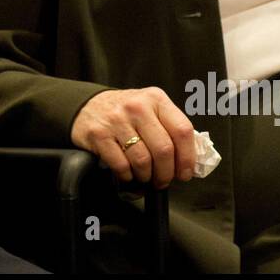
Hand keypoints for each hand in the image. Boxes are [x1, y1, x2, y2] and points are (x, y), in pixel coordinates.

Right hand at [70, 87, 196, 188]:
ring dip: (146, 177)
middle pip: (164, 149)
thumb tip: (191, 160)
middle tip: (163, 180)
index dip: (188, 157)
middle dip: (166, 173)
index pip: (182, 130)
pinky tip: (128, 173)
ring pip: (143, 160)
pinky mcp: (99, 135)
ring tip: (145, 177)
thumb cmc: (125, 113)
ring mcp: (116, 120)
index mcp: (156, 99)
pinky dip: (127, 176)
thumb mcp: (150, 109)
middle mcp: (137, 106)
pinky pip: (121, 165)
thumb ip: (170, 128)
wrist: (88, 106)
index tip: (185, 173)